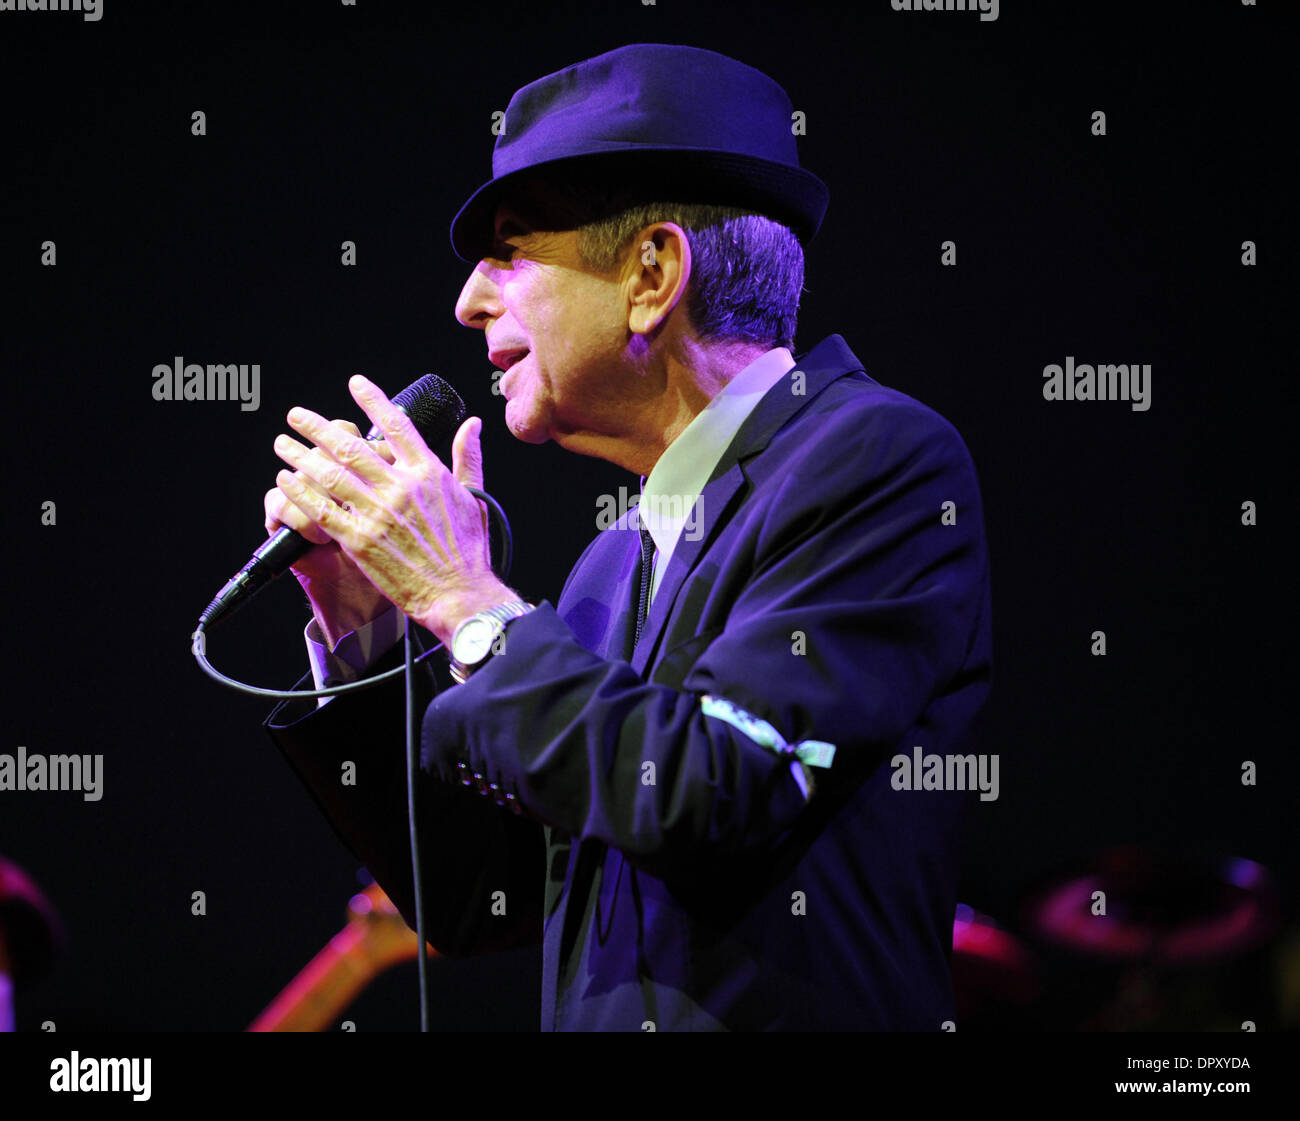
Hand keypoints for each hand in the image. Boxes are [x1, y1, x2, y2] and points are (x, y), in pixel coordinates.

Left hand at [272, 375, 516, 647]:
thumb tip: (472, 424)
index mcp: (428, 473)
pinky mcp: (359, 541)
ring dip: (301, 455)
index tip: (354, 383)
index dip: (372, 399)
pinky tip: (287, 480)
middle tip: (297, 415)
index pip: (395, 425)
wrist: (459, 593)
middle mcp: (400, 488)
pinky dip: (301, 492)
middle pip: (350, 446)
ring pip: (329, 474)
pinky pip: (322, 510)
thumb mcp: (475, 496)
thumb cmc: (468, 550)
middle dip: (318, 426)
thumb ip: (468, 457)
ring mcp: (377, 514)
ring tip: (283, 443)